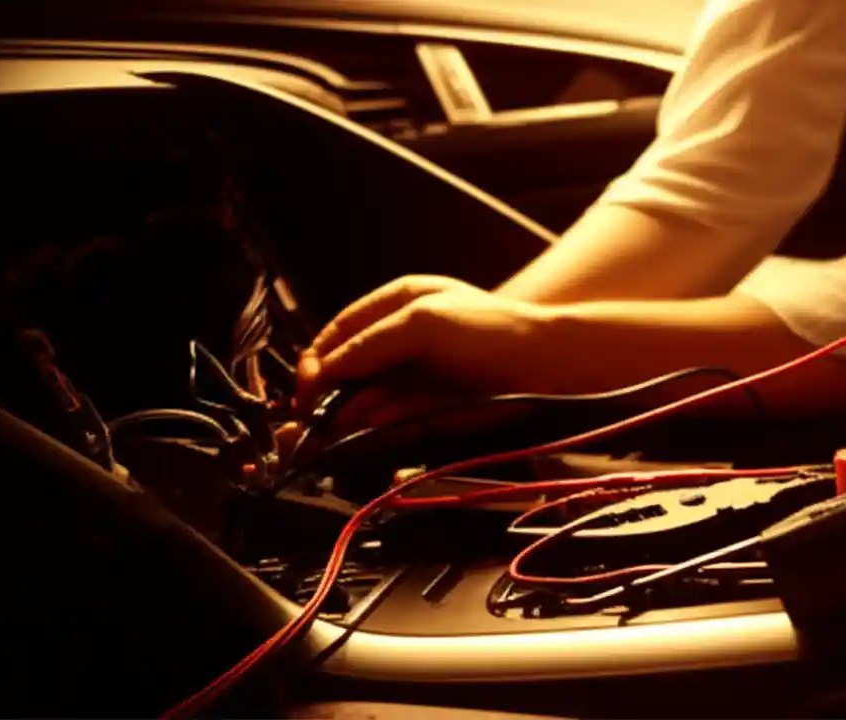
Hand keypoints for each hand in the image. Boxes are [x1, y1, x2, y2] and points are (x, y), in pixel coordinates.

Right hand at [295, 275, 549, 424]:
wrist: (542, 367)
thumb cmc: (488, 330)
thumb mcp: (421, 323)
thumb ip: (369, 344)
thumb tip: (324, 371)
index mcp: (397, 303)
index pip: (340, 331)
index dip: (318, 358)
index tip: (304, 386)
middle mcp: (399, 339)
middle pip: (345, 367)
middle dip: (322, 391)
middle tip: (303, 417)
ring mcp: (411, 376)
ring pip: (361, 399)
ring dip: (341, 415)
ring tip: (322, 431)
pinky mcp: (425, 410)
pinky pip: (386, 420)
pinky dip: (369, 427)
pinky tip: (358, 431)